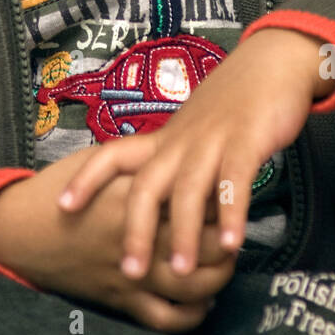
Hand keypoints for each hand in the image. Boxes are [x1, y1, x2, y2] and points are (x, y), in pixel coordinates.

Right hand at [0, 147, 235, 331]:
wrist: (17, 231)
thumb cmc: (55, 190)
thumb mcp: (98, 161)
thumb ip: (140, 162)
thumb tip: (181, 159)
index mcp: (134, 196)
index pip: (197, 200)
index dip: (221, 197)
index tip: (226, 190)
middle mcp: (137, 237)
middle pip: (205, 245)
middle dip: (227, 240)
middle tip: (232, 228)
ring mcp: (130, 273)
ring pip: (193, 287)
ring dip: (218, 278)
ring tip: (223, 264)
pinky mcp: (120, 300)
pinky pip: (166, 320)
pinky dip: (192, 315)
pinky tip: (202, 302)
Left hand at [55, 28, 327, 282]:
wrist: (272, 62)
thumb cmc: (233, 105)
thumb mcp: (195, 136)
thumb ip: (181, 171)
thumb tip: (166, 216)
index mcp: (165, 139)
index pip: (113, 154)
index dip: (87, 178)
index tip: (62, 207)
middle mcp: (181, 140)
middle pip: (146, 185)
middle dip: (135, 230)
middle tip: (129, 272)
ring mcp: (212, 139)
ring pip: (188, 189)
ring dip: (182, 233)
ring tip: (180, 272)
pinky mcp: (247, 138)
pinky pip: (235, 179)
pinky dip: (233, 213)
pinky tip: (233, 245)